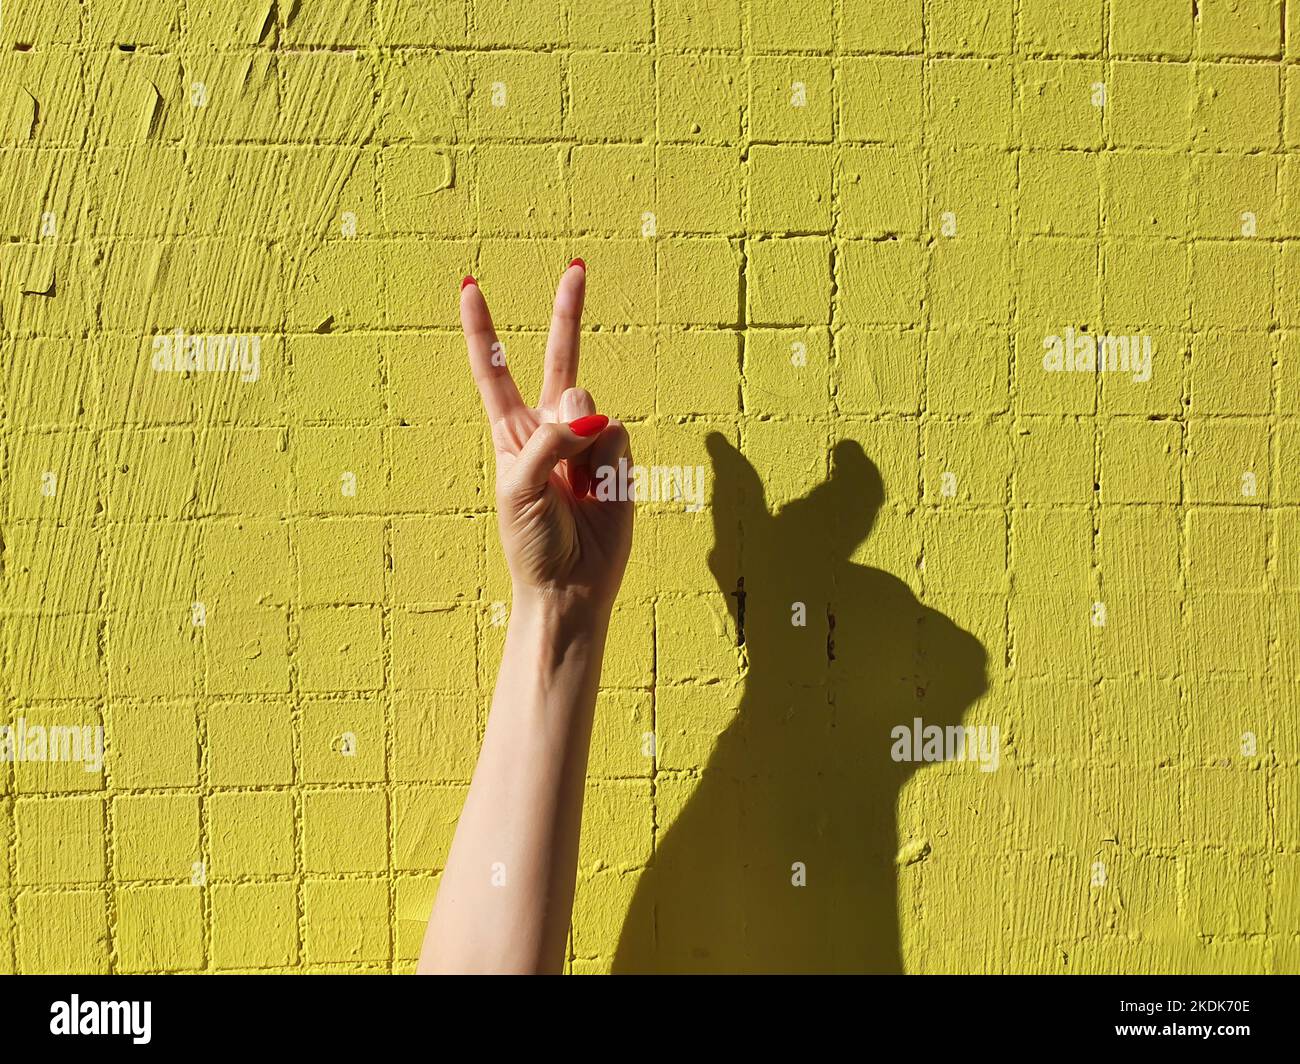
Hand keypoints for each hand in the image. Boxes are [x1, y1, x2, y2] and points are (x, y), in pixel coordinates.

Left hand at [461, 261, 633, 612]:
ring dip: (582, 438)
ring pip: (591, 405)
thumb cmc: (532, 543)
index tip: (470, 287)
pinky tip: (599, 490)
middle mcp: (551, 429)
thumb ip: (549, 440)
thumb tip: (591, 409)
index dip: (483, 331)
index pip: (495, 371)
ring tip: (576, 487)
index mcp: (513, 433)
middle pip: (561, 358)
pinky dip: (609, 460)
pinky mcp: (618, 459)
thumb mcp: (519, 488)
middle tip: (577, 267)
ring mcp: (587, 441)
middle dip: (569, 312)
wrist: (570, 586)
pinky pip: (617, 435)